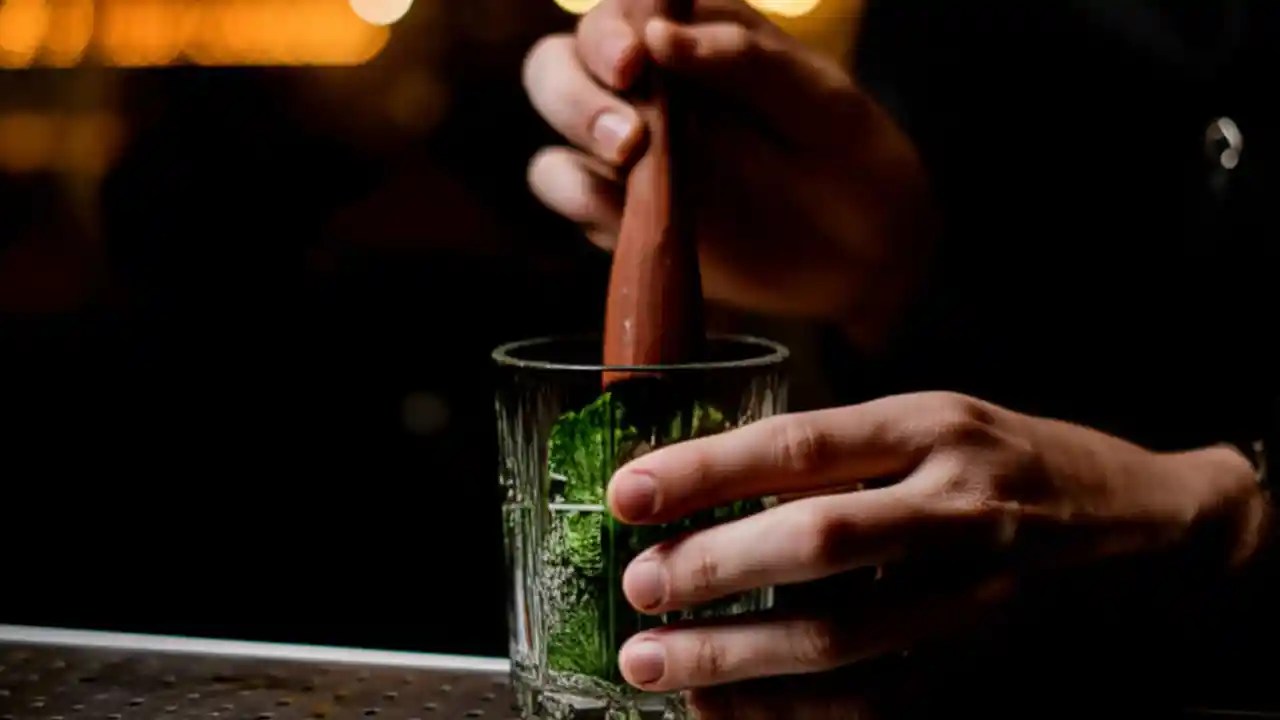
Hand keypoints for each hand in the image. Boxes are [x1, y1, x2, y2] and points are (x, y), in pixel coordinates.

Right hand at [521, 0, 934, 346]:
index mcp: (698, 39)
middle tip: (632, 131)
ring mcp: (631, 150)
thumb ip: (748, 61)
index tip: (638, 61)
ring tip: (631, 156)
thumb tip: (662, 35)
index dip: (613, 30)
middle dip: (580, 89)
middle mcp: (651, 86)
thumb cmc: (854, 165)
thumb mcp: (823, 106)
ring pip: (556, 123)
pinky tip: (620, 209)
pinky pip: (568, 191)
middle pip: (564, 61)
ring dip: (575, 133)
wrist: (866, 260)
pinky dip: (577, 195)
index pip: (625, 11)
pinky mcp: (621, 210)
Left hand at [603, 391, 1267, 691]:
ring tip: (653, 663)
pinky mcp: (983, 668)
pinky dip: (789, 714)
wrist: (1159, 536)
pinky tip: (724, 709)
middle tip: (637, 588)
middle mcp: (959, 509)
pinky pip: (874, 703)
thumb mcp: (941, 422)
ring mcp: (977, 598)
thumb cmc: (1026, 465)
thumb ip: (844, 449)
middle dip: (712, 569)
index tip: (627, 493)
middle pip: (818, 542)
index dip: (705, 471)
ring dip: (734, 658)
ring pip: (841, 639)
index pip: (802, 445)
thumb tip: (714, 481)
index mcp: (936, 430)